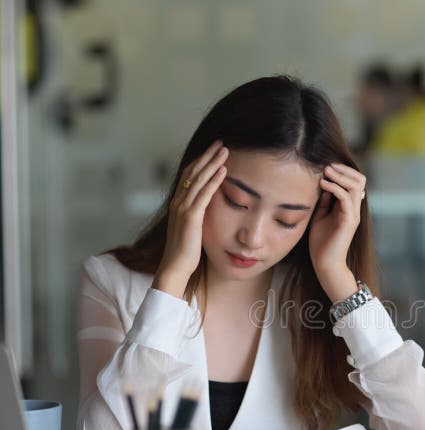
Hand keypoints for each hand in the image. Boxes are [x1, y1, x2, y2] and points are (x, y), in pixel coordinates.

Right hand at [153, 140, 227, 297]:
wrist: (174, 268)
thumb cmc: (185, 252)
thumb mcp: (191, 229)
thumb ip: (196, 216)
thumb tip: (206, 210)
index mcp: (178, 203)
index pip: (189, 175)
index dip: (201, 161)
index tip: (213, 150)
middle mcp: (178, 202)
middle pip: (194, 171)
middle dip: (208, 155)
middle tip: (221, 142)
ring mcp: (183, 208)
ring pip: (199, 179)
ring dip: (213, 163)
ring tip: (225, 150)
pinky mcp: (191, 217)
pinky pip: (204, 194)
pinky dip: (214, 180)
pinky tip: (223, 170)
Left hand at [309, 163, 365, 300]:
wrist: (325, 264)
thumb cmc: (321, 243)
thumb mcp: (320, 216)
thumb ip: (325, 202)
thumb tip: (324, 185)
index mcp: (349, 207)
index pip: (355, 181)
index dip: (344, 171)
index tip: (327, 166)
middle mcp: (354, 209)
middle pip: (360, 180)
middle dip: (344, 169)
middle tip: (328, 166)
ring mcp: (353, 215)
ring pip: (355, 186)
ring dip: (340, 176)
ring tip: (325, 171)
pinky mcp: (348, 221)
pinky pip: (345, 198)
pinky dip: (334, 187)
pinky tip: (322, 184)